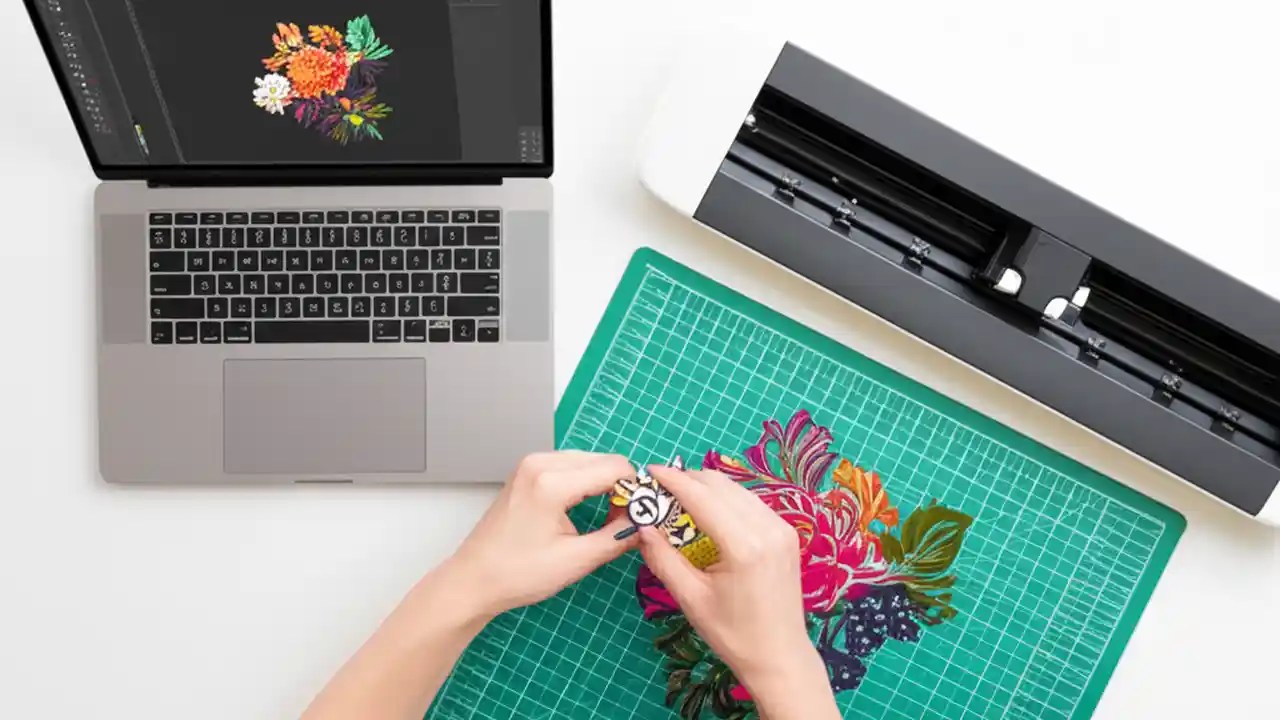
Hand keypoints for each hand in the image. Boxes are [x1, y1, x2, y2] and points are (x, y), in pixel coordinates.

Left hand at [443, 451, 637, 618]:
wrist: (473, 580)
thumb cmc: (518, 574)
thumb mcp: (576, 560)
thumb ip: (617, 538)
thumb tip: (644, 525)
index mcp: (552, 482)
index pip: (614, 468)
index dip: (635, 491)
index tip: (640, 517)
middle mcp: (540, 463)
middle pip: (601, 460)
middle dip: (619, 487)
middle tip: (623, 522)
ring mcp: (530, 465)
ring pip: (586, 461)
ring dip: (603, 484)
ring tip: (605, 520)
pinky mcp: (526, 472)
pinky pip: (568, 466)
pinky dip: (585, 483)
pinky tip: (584, 509)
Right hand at [639, 466, 839, 719]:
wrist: (779, 656)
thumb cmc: (732, 634)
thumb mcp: (690, 598)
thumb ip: (663, 558)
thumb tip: (642, 525)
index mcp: (745, 547)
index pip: (702, 497)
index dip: (673, 480)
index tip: (650, 471)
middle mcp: (768, 529)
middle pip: (720, 485)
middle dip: (688, 480)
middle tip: (659, 489)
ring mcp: (782, 528)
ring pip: (736, 490)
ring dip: (707, 488)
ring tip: (679, 499)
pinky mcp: (787, 533)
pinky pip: (750, 502)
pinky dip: (726, 500)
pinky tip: (708, 512)